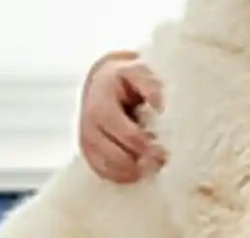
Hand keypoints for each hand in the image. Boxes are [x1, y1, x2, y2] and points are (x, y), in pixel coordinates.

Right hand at [78, 51, 167, 182]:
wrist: (102, 82)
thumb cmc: (125, 79)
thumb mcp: (137, 72)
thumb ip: (150, 85)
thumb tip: (160, 106)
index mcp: (101, 104)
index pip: (126, 133)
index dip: (146, 146)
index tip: (163, 151)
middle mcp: (89, 125)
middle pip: (116, 155)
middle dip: (140, 162)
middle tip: (160, 163)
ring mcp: (86, 140)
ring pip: (107, 167)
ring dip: (131, 172)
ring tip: (151, 169)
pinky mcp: (87, 151)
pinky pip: (101, 171)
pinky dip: (120, 176)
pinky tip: (137, 173)